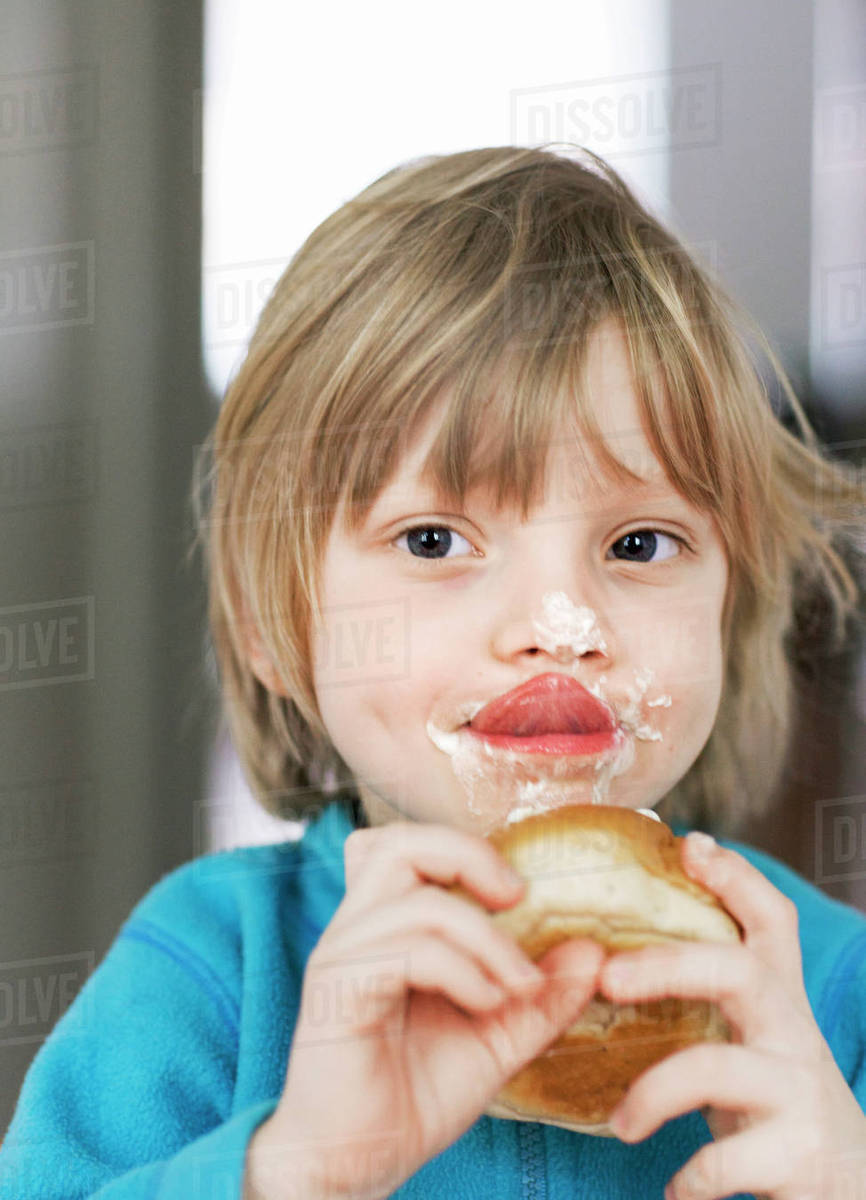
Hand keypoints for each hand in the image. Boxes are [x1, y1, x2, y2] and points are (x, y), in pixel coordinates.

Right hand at [260, 821, 605, 1199]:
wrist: (352, 1168)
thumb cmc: (411, 1098)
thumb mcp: (494, 1040)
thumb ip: (540, 998)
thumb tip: (594, 952)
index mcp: (385, 927)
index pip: (408, 845)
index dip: (462, 848)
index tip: (517, 893)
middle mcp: (357, 929)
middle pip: (400, 842)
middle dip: (469, 856)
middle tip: (517, 898)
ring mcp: (343, 957)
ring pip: (417, 900)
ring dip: (485, 938)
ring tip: (519, 986)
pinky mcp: (340, 993)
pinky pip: (408, 951)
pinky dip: (462, 970)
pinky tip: (486, 1004)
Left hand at [598, 830, 865, 1199]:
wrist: (850, 1194)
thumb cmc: (776, 1110)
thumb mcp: (752, 1044)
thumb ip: (705, 1002)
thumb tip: (604, 957)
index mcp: (778, 1002)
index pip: (770, 921)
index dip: (736, 877)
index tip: (691, 844)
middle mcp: (794, 1035)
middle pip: (739, 970)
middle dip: (667, 964)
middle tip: (607, 977)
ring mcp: (800, 1094)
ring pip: (717, 1067)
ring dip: (653, 1093)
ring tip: (621, 1125)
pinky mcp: (800, 1156)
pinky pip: (726, 1161)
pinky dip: (689, 1180)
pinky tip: (674, 1192)